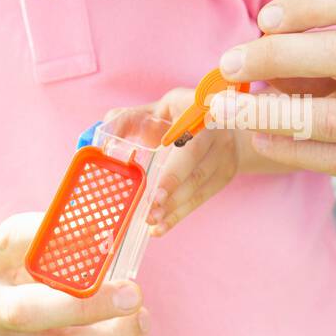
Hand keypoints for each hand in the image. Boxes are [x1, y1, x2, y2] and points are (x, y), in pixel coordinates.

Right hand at [0, 213, 148, 335]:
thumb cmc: (34, 283)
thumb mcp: (38, 253)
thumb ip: (69, 241)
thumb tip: (111, 236)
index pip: (14, 240)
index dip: (56, 235)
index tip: (103, 235)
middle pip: (29, 312)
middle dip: (90, 305)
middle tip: (133, 295)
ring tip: (139, 322)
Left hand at [120, 88, 238, 234]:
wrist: (231, 126)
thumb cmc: (184, 116)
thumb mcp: (162, 108)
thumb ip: (134, 117)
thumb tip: (104, 128)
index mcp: (196, 108)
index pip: (184, 124)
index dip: (169, 137)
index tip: (156, 159)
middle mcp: (215, 130)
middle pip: (193, 158)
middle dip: (172, 181)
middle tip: (151, 203)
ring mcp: (224, 155)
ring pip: (198, 183)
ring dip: (173, 205)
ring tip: (150, 220)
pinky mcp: (223, 176)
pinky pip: (201, 198)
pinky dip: (179, 215)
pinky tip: (160, 228)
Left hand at [214, 0, 335, 216]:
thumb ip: (321, 54)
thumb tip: (251, 55)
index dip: (314, 3)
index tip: (265, 16)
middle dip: (277, 55)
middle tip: (229, 63)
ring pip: (335, 117)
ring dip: (271, 112)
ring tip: (226, 109)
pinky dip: (292, 149)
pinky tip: (259, 138)